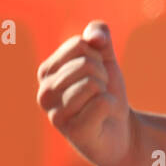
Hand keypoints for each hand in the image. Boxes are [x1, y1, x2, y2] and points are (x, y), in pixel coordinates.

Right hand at [36, 21, 133, 165]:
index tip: (97, 74)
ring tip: (100, 105)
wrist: (121, 129)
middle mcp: (45, 92)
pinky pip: (102, 102)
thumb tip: (94, 36)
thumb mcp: (106, 60)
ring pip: (93, 83)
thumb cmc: (107, 93)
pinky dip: (112, 107)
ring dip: (106, 92)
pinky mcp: (73, 130)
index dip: (98, 57)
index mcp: (47, 71)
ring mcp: (55, 113)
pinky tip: (104, 118)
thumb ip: (100, 38)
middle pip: (86, 63)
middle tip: (100, 93)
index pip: (78, 44)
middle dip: (103, 75)